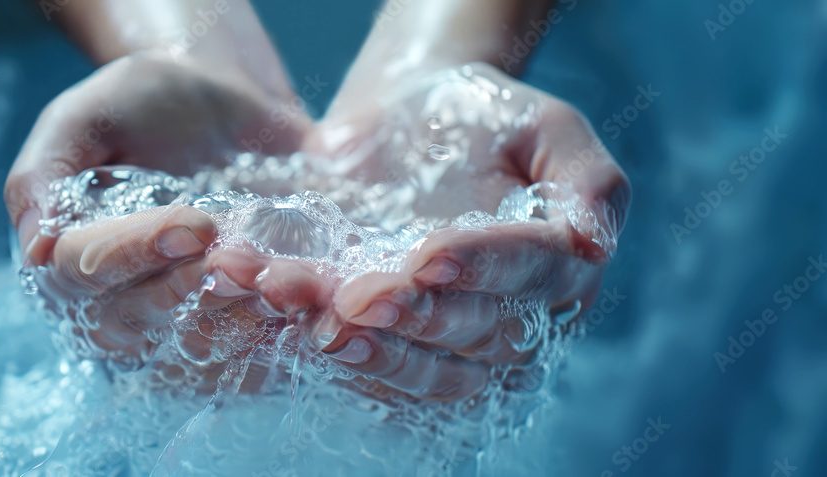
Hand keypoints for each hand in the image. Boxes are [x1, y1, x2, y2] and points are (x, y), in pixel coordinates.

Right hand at [4, 49, 309, 358]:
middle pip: (145, 319)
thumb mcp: (87, 115)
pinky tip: (314, 312)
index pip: (88, 272)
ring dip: (245, 321)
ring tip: (286, 285)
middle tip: (241, 256)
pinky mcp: (237, 330)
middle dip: (195, 290)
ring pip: (202, 346)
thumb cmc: (146, 104)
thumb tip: (35, 246)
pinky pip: (253, 359)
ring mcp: (179, 325)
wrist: (226, 104)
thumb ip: (46, 172)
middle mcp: (119, 305)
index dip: (136, 252)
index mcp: (72, 259)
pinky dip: (284, 341)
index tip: (192, 223)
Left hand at [309, 63, 631, 400]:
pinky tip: (296, 329)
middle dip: (423, 319)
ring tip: (324, 325)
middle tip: (362, 297)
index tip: (428, 255)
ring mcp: (457, 342)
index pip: (536, 276)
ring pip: (433, 374)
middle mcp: (519, 317)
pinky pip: (379, 375)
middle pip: (484, 337)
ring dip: (378, 355)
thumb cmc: (481, 117)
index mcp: (563, 265)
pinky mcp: (400, 346)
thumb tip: (594, 245)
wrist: (405, 121)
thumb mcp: (545, 125)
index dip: (485, 269)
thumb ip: (586, 180)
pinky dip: (338, 357)